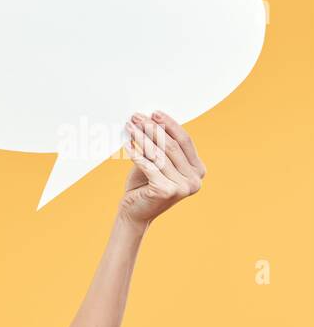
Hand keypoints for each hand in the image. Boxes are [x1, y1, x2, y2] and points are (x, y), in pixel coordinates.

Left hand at [118, 111, 206, 226]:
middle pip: (172, 146)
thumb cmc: (144, 187)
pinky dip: (136, 153)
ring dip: (143, 137)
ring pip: (159, 154)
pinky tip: (127, 144)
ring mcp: (183, 187)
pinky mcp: (166, 191)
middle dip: (153, 128)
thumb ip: (159, 147)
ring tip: (130, 126)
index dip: (170, 125)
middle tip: (137, 117)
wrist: (134, 213)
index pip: (185, 141)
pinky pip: (149, 166)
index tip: (154, 113)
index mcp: (198, 170)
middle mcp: (195, 180)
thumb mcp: (156, 163)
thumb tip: (151, 121)